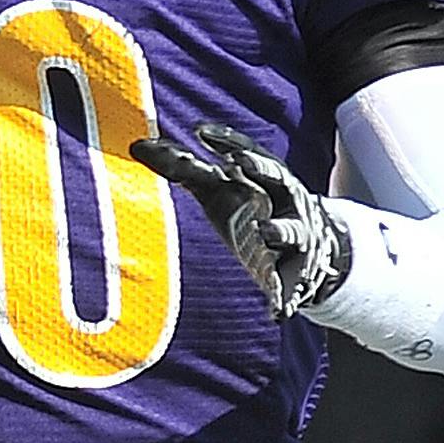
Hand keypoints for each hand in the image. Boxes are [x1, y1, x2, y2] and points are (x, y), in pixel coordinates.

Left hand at [130, 122, 350, 320]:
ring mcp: (296, 234)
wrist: (307, 245)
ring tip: (261, 232)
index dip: (227, 141)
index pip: (249, 151)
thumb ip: (182, 168)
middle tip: (238, 164)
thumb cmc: (251, 208)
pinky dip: (283, 297)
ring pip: (289, 231)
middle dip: (260, 170)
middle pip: (277, 179)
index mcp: (265, 176)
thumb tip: (136, 146)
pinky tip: (276, 311)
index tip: (202, 132)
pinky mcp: (296, 272)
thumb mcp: (219, 188)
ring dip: (275, 230)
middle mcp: (286, 199)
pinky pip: (289, 285)